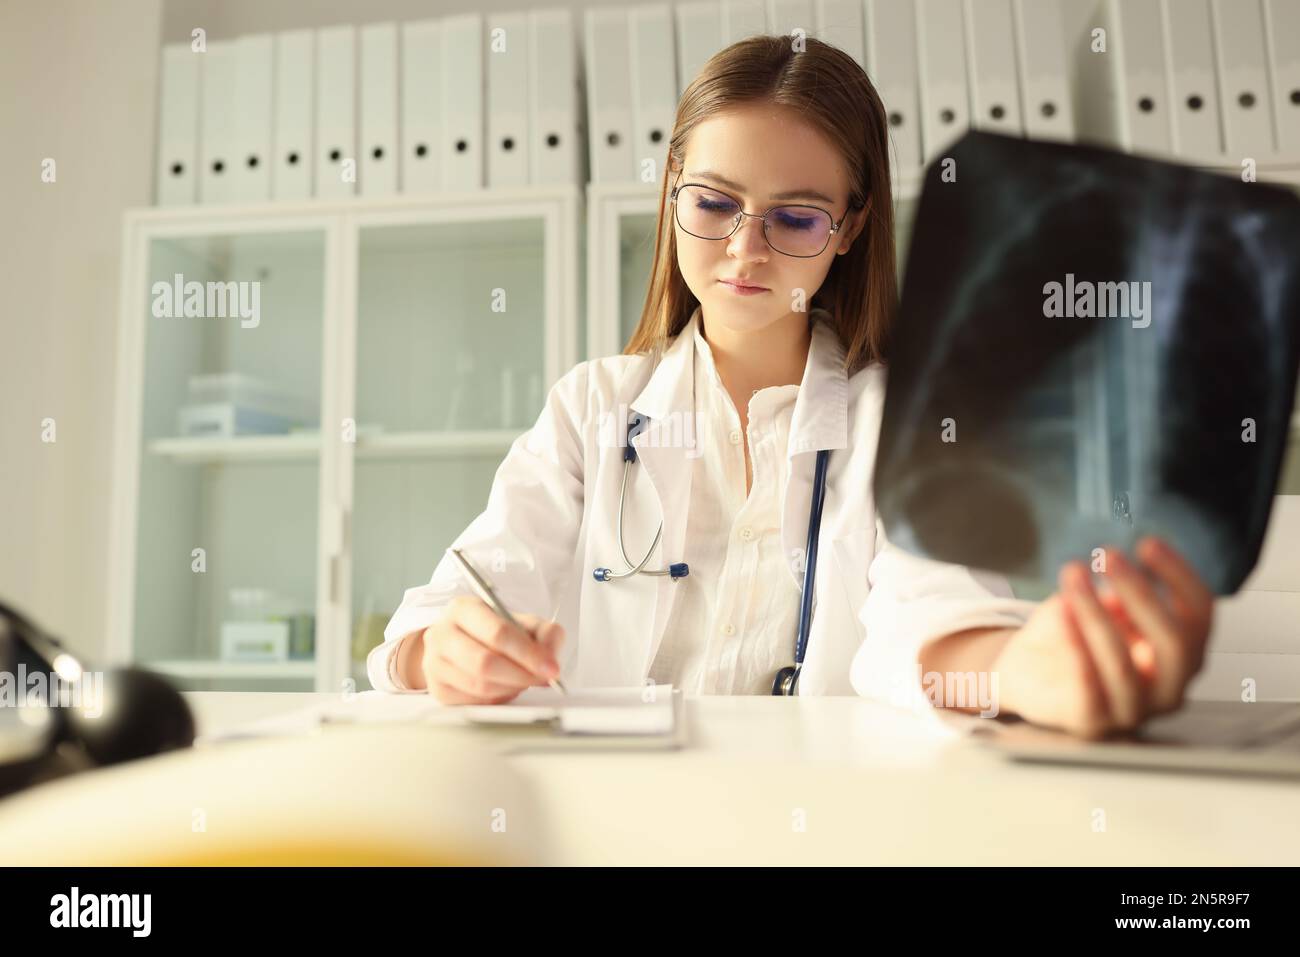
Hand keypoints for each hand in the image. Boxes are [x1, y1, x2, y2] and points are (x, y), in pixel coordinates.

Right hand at [417, 595, 564, 704]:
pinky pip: (473, 702)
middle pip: (485, 663)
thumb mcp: (522, 622)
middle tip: (542, 679)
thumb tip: (550, 658)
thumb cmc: (493, 631)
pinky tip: (505, 688)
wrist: (460, 642)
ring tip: (524, 681)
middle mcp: (442, 634)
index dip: (528, 654)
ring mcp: (434, 663)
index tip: (551, 668)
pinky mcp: (437, 688)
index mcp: (463, 609)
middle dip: (521, 675)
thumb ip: (545, 633)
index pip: (497, 633)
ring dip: (510, 688)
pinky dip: (496, 699)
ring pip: (479, 685)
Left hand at [993, 536, 1213, 738]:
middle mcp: (1170, 689)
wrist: (1026, 674)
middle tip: (1109, 555)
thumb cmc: (1074, 637)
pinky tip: (1060, 610)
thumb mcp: (1105, 607)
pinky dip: (1073, 646)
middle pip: (1173, 641)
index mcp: (1184, 656)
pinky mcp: (1092, 723)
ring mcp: (1133, 712)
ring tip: (1072, 573)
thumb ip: (1120, 592)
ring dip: (1095, 611)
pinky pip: (1086, 687)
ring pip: (1122, 663)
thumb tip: (1120, 563)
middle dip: (1141, 593)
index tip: (1148, 543)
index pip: (1201, 615)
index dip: (1180, 576)